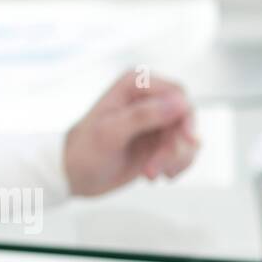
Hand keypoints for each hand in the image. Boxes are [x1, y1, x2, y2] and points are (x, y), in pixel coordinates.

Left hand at [63, 70, 198, 196]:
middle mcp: (149, 97)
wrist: (74, 174)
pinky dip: (176, 166)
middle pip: (186, 118)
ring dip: (174, 160)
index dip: (186, 116)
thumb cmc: (85, 149)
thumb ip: (143, 115)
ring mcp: (157, 120)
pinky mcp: (161, 141)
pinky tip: (157, 177)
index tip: (187, 140)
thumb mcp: (110, 132)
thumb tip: (181, 103)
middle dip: (176, 146)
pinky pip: (184, 151)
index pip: (176, 92)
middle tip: (156, 169)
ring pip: (187, 137)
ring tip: (150, 175)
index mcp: (134, 84)